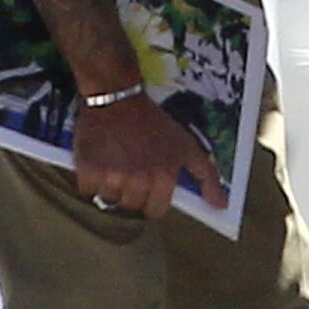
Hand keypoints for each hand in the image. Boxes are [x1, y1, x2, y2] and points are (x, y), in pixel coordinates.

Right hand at [74, 92, 226, 219]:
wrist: (118, 97)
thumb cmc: (155, 123)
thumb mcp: (186, 146)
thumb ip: (206, 176)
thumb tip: (221, 206)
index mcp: (162, 178)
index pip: (155, 211)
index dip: (152, 198)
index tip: (148, 182)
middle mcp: (137, 181)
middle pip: (131, 206)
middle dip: (132, 190)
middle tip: (130, 168)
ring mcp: (111, 177)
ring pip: (109, 199)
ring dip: (110, 185)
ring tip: (114, 161)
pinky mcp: (87, 169)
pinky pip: (87, 189)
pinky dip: (89, 178)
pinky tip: (98, 159)